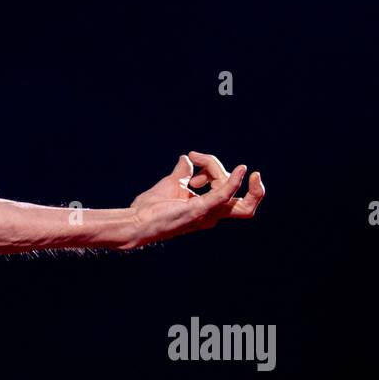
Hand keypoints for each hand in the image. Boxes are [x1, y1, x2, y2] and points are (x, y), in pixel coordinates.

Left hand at [126, 151, 264, 247]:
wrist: (136, 221)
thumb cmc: (151, 208)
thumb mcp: (171, 184)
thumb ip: (183, 172)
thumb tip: (187, 158)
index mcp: (208, 209)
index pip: (226, 188)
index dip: (215, 168)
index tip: (194, 160)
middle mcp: (212, 214)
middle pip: (242, 198)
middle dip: (227, 173)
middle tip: (198, 159)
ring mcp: (208, 213)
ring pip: (235, 193)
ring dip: (218, 169)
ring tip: (196, 158)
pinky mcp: (200, 210)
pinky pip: (225, 195)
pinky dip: (235, 182)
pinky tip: (241, 169)